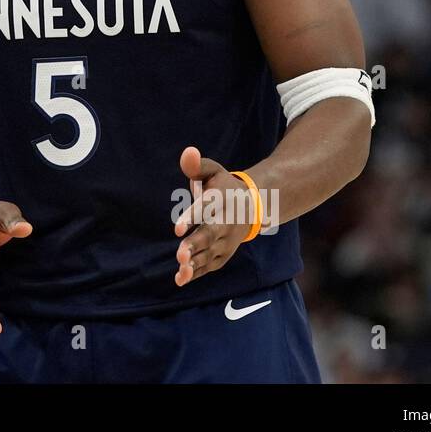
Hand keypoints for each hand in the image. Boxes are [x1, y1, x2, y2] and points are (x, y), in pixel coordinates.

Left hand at [172, 146, 253, 286]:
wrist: (253, 206)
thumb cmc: (224, 186)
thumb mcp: (214, 171)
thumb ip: (198, 165)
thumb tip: (188, 152)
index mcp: (222, 199)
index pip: (207, 207)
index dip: (192, 216)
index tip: (177, 229)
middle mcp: (226, 221)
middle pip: (211, 234)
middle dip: (196, 244)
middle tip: (179, 253)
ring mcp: (227, 240)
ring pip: (211, 253)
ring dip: (196, 262)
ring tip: (180, 270)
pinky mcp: (223, 254)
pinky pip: (210, 265)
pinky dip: (197, 272)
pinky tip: (180, 278)